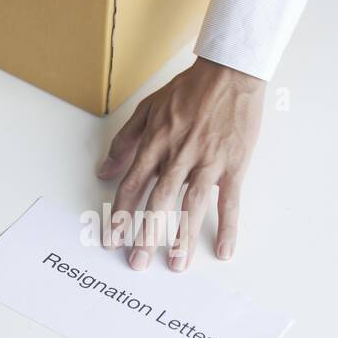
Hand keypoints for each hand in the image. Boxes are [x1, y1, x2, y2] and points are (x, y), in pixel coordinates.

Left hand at [98, 57, 264, 271]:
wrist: (230, 72)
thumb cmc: (189, 90)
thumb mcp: (148, 108)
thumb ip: (124, 141)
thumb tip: (104, 170)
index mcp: (156, 142)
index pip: (133, 184)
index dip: (121, 214)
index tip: (112, 238)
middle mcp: (179, 154)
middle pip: (159, 201)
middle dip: (146, 235)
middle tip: (138, 263)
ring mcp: (208, 161)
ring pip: (192, 205)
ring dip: (183, 237)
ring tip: (176, 264)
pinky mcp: (234, 164)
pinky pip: (230, 200)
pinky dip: (228, 226)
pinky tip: (224, 250)